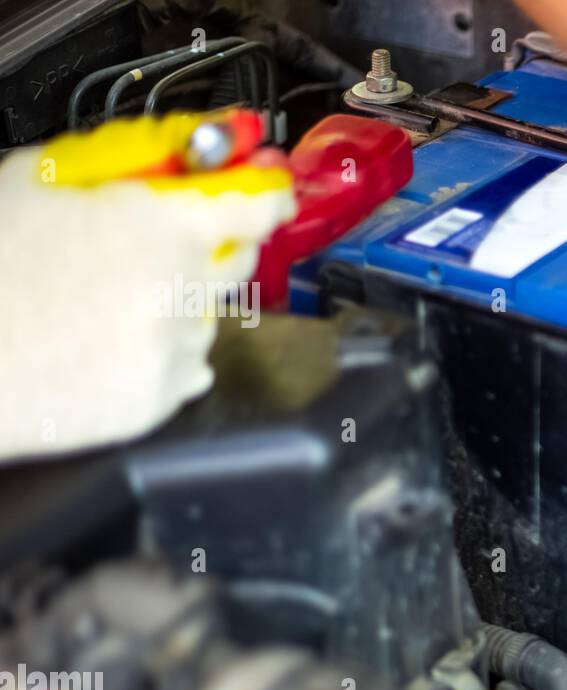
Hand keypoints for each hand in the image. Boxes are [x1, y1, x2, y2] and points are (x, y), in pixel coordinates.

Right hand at [0, 111, 295, 461]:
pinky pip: (191, 367)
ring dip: (176, 308)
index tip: (273, 196)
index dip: (267, 198)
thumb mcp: (38, 183)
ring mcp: (179, 346)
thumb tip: (170, 161)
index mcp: (161, 225)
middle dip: (207, 252)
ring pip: (207, 317)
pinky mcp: (167, 395)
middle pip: (237, 263)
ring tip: (103, 309)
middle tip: (148, 253)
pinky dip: (162, 355)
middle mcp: (184, 287)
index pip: (254, 207)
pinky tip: (108, 345)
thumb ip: (117, 167)